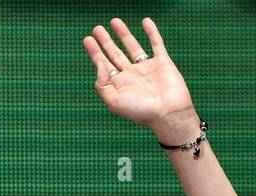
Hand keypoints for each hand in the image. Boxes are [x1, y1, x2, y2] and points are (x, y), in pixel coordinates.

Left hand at [82, 17, 194, 131]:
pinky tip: (145, 21)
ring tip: (114, 21)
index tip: (87, 40)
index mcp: (119, 85)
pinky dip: (152, 32)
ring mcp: (147, 68)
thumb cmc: (140, 112)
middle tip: (97, 29)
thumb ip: (102, 84)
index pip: (104, 65)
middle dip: (105, 41)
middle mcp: (131, 75)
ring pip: (132, 46)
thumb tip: (99, 64)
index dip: (95, 52)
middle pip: (115, 54)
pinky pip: (156, 44)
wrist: (167, 113)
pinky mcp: (162, 62)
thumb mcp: (114, 101)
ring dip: (123, 34)